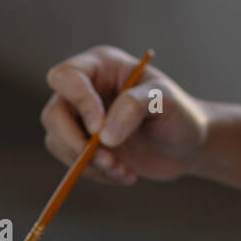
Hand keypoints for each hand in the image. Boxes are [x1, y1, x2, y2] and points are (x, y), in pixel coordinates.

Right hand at [42, 44, 209, 184]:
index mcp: (101, 65)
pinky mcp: (83, 144)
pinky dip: (95, 173)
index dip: (78, 102)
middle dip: (76, 143)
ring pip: (58, 140)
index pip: (66, 76)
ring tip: (123, 171)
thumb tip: (103, 136)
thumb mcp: (165, 101)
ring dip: (88, 163)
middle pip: (53, 113)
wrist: (187, 145)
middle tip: (108, 161)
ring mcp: (80, 118)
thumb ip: (135, 107)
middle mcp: (84, 88)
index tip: (99, 130)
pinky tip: (125, 174)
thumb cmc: (179, 114)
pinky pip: (71, 160)